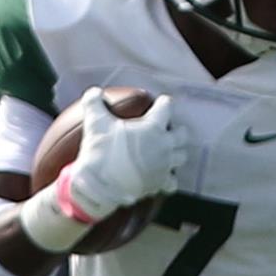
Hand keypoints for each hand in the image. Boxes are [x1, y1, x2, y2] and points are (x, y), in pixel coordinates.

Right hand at [63, 88, 188, 217]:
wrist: (100, 184)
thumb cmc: (100, 151)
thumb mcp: (95, 122)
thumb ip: (94, 103)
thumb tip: (94, 91)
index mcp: (153, 127)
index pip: (166, 107)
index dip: (163, 103)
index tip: (161, 102)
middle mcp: (164, 146)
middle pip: (182, 134)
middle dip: (176, 130)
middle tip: (166, 129)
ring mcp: (165, 166)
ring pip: (182, 157)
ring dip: (176, 152)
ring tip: (166, 151)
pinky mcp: (160, 183)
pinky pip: (173, 181)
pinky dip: (169, 178)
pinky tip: (161, 175)